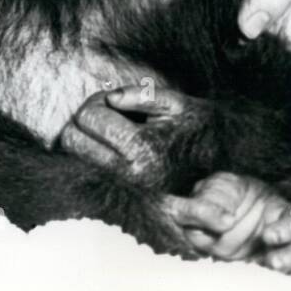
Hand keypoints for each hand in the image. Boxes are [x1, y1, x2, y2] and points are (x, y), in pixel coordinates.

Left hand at [59, 84, 206, 187]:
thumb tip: (110, 98)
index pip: (89, 118)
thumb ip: (139, 95)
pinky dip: (90, 156)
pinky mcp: (121, 196)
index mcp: (142, 148)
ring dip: (85, 139)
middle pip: (72, 141)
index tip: (113, 103)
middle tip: (107, 115)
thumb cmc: (195, 126)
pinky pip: (86, 172)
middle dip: (84, 121)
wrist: (218, 164)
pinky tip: (110, 148)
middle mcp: (129, 175)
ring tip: (110, 131)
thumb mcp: (174, 101)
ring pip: (74, 159)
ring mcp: (123, 190)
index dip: (97, 102)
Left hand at [163, 172, 290, 276]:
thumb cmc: (211, 203)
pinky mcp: (276, 276)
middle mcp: (286, 233)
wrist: (202, 226)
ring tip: (271, 279)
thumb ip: (207, 207)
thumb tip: (223, 221)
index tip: (268, 237)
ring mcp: (284, 256)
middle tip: (273, 263)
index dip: (287, 229)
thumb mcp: (205, 196)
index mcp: (274, 207)